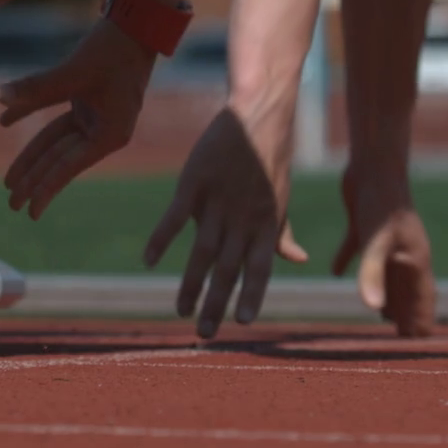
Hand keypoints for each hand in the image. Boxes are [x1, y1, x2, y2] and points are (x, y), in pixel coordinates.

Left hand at [0, 20, 156, 218]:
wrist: (135, 22)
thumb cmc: (112, 49)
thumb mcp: (73, 72)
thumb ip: (36, 89)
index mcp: (110, 134)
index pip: (69, 166)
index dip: (45, 187)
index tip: (28, 209)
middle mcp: (105, 130)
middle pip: (61, 158)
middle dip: (35, 178)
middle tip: (11, 202)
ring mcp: (96, 116)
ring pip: (56, 141)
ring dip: (31, 156)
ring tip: (9, 181)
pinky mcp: (87, 100)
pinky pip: (54, 116)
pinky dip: (29, 115)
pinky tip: (5, 123)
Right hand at [144, 108, 307, 337]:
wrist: (258, 115)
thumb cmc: (270, 159)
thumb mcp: (280, 197)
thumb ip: (282, 232)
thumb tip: (298, 260)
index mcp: (266, 224)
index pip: (260, 268)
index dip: (252, 295)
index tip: (243, 323)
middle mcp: (244, 218)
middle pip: (228, 268)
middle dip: (216, 303)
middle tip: (204, 333)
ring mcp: (219, 201)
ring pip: (202, 251)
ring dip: (191, 284)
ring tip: (181, 311)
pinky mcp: (196, 182)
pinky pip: (176, 217)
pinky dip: (162, 239)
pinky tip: (149, 261)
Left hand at [331, 169, 435, 336]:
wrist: (374, 164)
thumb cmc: (381, 203)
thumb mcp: (376, 242)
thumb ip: (373, 275)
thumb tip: (373, 310)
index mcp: (414, 260)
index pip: (424, 299)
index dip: (421, 319)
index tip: (418, 342)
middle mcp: (404, 252)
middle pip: (407, 291)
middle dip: (405, 314)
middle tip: (401, 338)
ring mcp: (385, 239)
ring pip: (386, 275)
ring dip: (383, 293)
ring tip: (379, 315)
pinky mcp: (364, 225)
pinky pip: (357, 251)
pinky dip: (347, 264)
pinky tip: (334, 273)